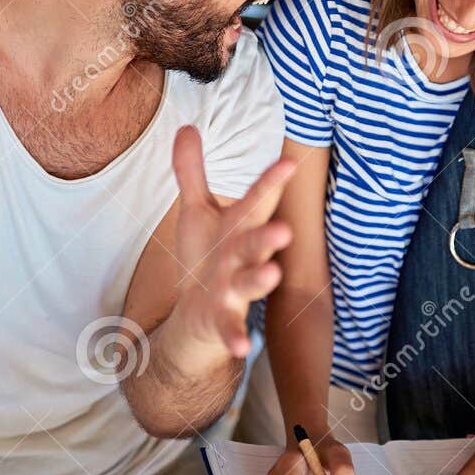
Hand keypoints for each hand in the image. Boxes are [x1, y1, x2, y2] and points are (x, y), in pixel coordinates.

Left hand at [170, 125, 294, 359]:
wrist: (201, 316)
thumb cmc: (206, 258)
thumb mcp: (197, 213)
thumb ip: (192, 172)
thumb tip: (186, 126)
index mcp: (238, 227)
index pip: (257, 200)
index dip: (271, 182)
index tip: (288, 162)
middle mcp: (242, 256)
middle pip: (256, 241)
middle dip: (270, 234)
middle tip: (285, 228)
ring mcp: (234, 289)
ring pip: (249, 282)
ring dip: (260, 278)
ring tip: (271, 272)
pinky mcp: (223, 318)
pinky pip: (230, 328)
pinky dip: (235, 337)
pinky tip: (241, 348)